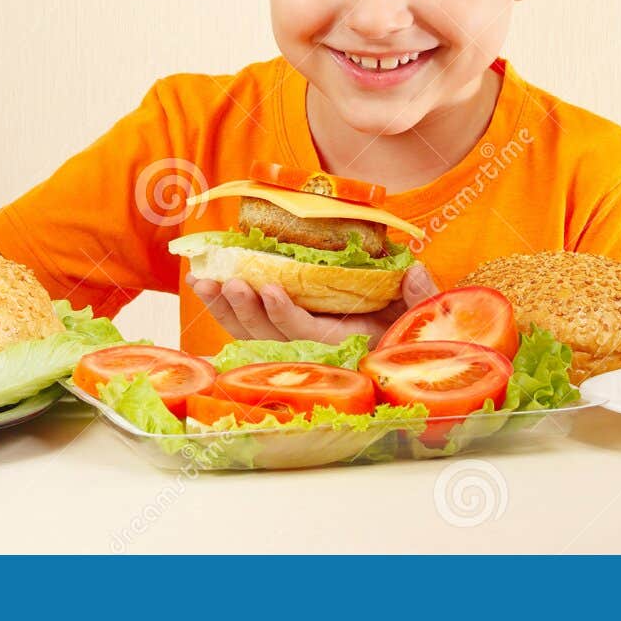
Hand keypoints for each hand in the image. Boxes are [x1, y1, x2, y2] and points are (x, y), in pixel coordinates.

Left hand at [190, 262, 439, 344]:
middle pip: (270, 337)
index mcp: (343, 345)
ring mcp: (293, 342)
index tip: (269, 289)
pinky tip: (206, 286)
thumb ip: (417, 295)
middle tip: (230, 282)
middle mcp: (312, 350)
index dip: (286, 314)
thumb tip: (415, 270)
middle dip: (246, 311)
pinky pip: (246, 327)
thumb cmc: (405, 324)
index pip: (308, 334)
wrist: (399, 341)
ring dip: (225, 309)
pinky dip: (225, 308)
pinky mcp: (280, 332)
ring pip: (251, 333)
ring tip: (202, 281)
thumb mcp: (417, 311)